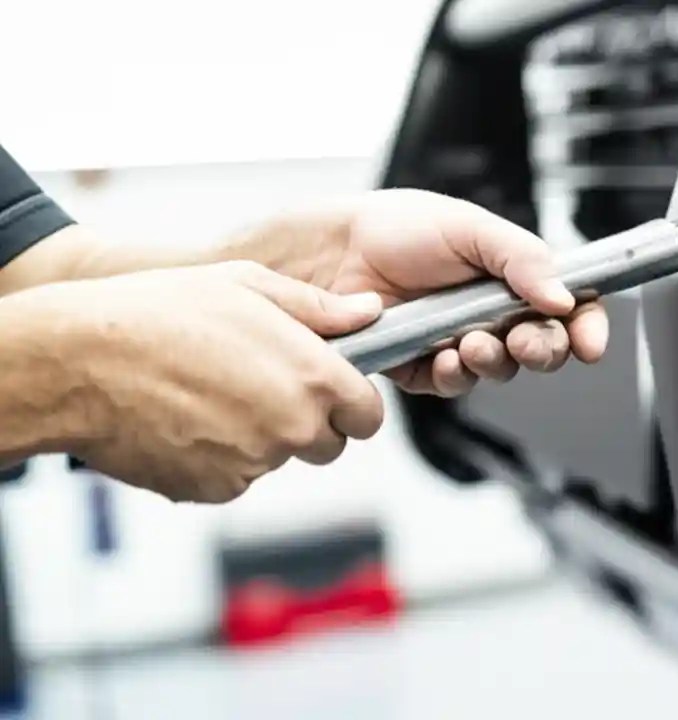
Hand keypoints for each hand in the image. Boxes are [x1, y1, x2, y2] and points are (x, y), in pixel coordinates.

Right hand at [18, 261, 385, 502]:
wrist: (79, 363)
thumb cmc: (162, 312)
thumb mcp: (249, 286)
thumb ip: (321, 308)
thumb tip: (370, 312)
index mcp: (314, 379)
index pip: (368, 416)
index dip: (351, 404)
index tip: (329, 391)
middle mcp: (293, 428)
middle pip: (328, 445)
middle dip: (307, 423)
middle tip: (258, 386)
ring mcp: (255, 464)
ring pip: (276, 459)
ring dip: (258, 437)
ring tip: (209, 392)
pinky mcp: (215, 489)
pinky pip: (234, 477)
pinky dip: (218, 458)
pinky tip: (186, 418)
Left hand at [230, 189, 608, 395]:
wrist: (332, 252)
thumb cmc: (397, 228)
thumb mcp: (470, 227)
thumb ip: (523, 258)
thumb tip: (563, 297)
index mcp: (514, 274)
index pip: (570, 306)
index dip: (587, 327)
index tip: (590, 343)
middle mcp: (493, 311)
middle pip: (544, 346)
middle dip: (543, 349)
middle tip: (525, 340)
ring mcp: (461, 341)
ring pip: (502, 370)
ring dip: (496, 361)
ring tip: (472, 342)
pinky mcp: (426, 367)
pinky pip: (456, 385)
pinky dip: (457, 376)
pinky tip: (445, 357)